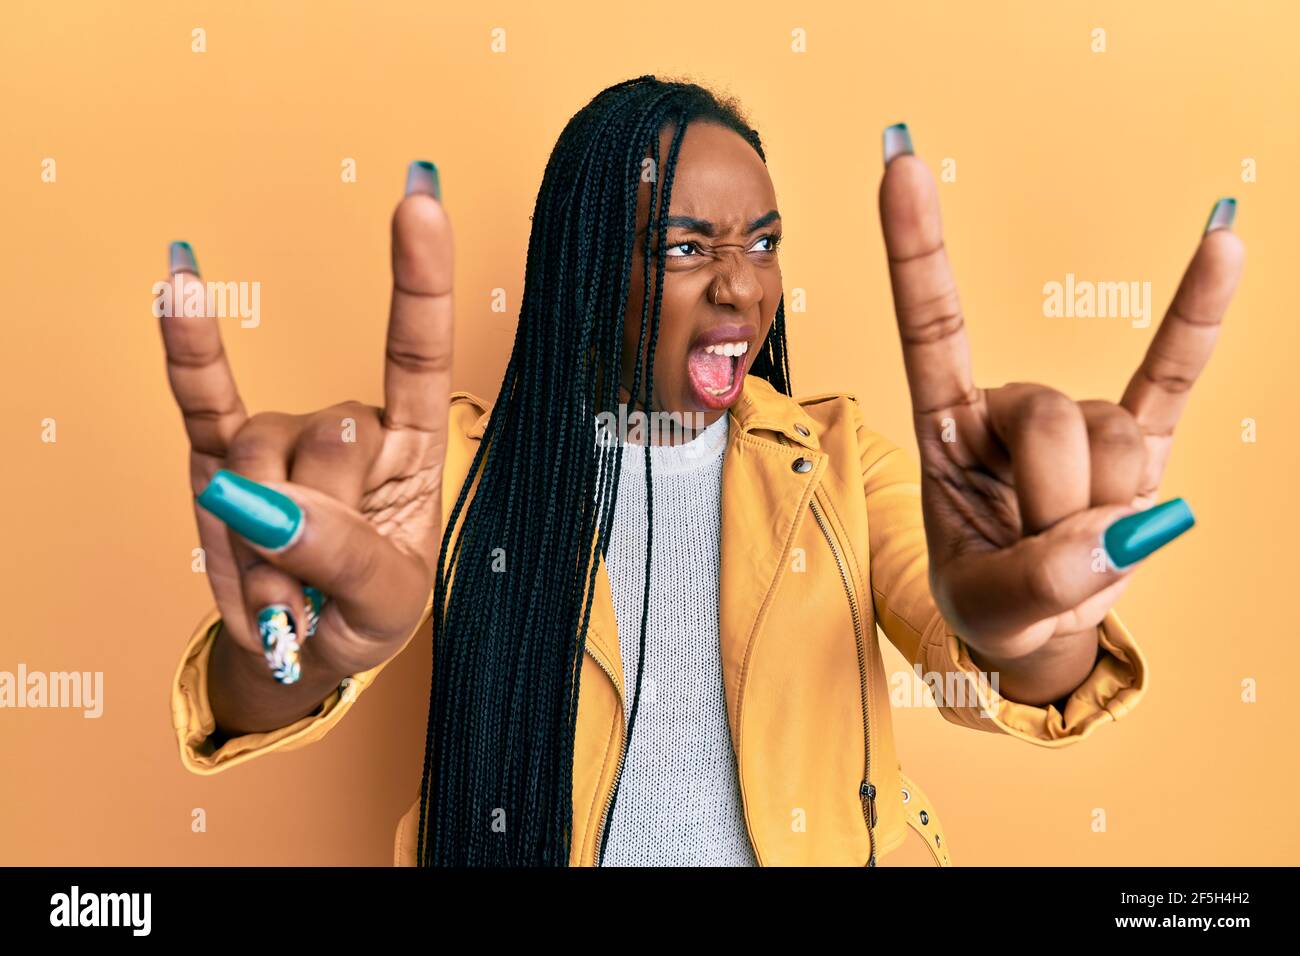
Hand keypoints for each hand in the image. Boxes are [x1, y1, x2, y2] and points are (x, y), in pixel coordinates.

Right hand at [159, 162, 453, 695]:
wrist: (307, 653)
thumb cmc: (367, 613)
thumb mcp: (385, 599)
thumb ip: (340, 552)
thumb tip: (267, 503)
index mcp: (410, 448)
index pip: (418, 351)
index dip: (421, 278)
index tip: (421, 198)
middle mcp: (348, 428)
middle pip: (327, 430)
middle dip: (314, 526)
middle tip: (318, 592)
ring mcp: (282, 438)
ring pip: (260, 453)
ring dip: (260, 544)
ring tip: (284, 599)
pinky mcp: (221, 456)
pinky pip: (201, 402)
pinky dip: (189, 351)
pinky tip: (180, 284)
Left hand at [877, 126, 1243, 698]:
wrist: (1039, 622)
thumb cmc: (989, 599)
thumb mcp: (985, 607)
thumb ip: (1033, 582)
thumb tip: (1110, 539)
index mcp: (948, 428)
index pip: (929, 324)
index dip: (916, 248)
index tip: (902, 164)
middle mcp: (1013, 407)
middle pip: (1052, 420)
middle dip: (1054, 506)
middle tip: (1041, 554)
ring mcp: (1080, 418)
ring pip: (1112, 442)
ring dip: (1104, 514)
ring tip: (1076, 544)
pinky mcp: (1142, 435)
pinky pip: (1174, 372)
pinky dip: (1199, 315)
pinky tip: (1225, 243)